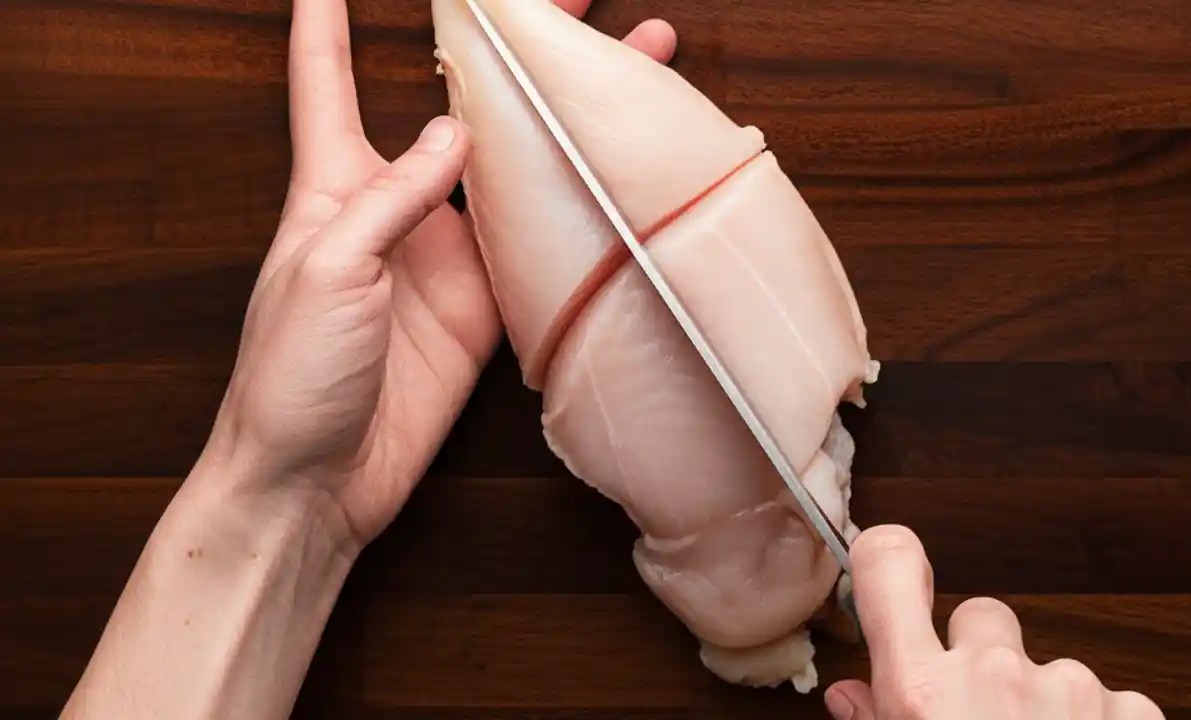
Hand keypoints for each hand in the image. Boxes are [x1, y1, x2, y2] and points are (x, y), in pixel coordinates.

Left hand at [195, 0, 680, 547]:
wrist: (317, 483)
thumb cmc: (289, 376)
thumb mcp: (328, 269)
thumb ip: (393, 197)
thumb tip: (454, 129)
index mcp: (335, 188)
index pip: (325, 83)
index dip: (327, 25)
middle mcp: (398, 211)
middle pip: (458, 110)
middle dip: (508, 54)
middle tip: (563, 4)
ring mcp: (448, 260)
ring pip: (513, 174)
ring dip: (560, 127)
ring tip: (621, 77)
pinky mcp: (485, 311)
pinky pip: (534, 248)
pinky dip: (572, 215)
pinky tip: (612, 180)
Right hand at [824, 526, 1164, 719]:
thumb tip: (853, 697)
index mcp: (921, 694)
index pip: (886, 568)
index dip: (886, 553)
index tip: (890, 557)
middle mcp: (992, 677)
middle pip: (982, 617)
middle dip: (982, 657)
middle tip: (981, 716)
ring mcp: (1068, 690)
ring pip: (1051, 665)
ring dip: (1045, 702)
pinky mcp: (1133, 713)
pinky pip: (1111, 700)